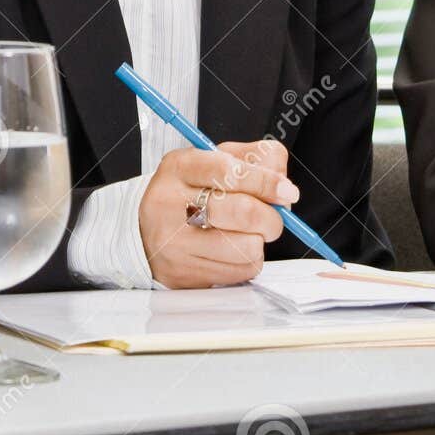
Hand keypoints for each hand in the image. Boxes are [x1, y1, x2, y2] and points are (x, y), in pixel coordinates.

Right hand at [136, 138, 296, 287]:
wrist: (146, 228)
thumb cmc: (191, 191)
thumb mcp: (214, 160)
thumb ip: (254, 160)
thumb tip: (283, 186)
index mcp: (179, 167)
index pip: (228, 172)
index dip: (265, 182)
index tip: (287, 191)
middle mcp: (169, 203)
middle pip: (241, 212)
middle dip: (271, 217)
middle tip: (275, 218)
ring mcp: (173, 243)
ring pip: (244, 247)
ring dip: (259, 241)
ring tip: (250, 233)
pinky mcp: (182, 274)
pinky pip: (238, 272)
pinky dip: (248, 261)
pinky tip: (235, 250)